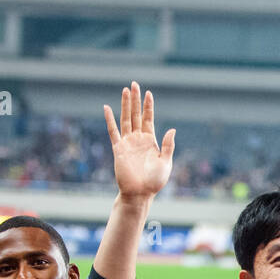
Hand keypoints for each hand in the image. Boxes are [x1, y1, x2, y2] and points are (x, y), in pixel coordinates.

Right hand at [104, 82, 175, 200]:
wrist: (140, 194)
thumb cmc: (154, 181)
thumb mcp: (166, 162)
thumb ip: (168, 146)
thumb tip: (172, 129)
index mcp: (150, 141)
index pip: (148, 119)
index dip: (148, 106)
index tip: (148, 93)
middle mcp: (138, 139)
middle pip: (136, 115)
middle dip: (136, 100)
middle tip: (134, 84)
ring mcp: (127, 143)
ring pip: (125, 119)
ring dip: (125, 105)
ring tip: (125, 90)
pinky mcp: (118, 149)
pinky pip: (113, 132)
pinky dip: (110, 120)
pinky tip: (107, 108)